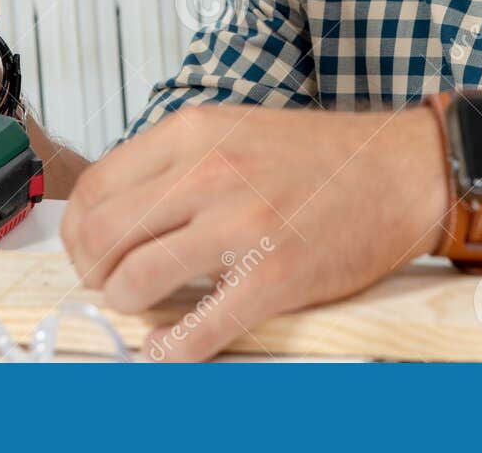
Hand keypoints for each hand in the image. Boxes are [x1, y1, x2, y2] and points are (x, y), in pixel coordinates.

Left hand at [61, 104, 449, 361]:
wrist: (401, 171)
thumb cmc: (324, 157)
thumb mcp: (237, 130)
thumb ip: (179, 161)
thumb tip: (122, 211)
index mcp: (196, 133)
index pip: (97, 186)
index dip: (80, 230)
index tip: (92, 250)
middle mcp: (210, 173)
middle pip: (102, 235)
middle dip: (93, 271)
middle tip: (112, 283)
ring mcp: (241, 226)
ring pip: (134, 281)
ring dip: (127, 306)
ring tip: (146, 308)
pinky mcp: (274, 277)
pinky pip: (196, 330)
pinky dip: (168, 351)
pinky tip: (165, 351)